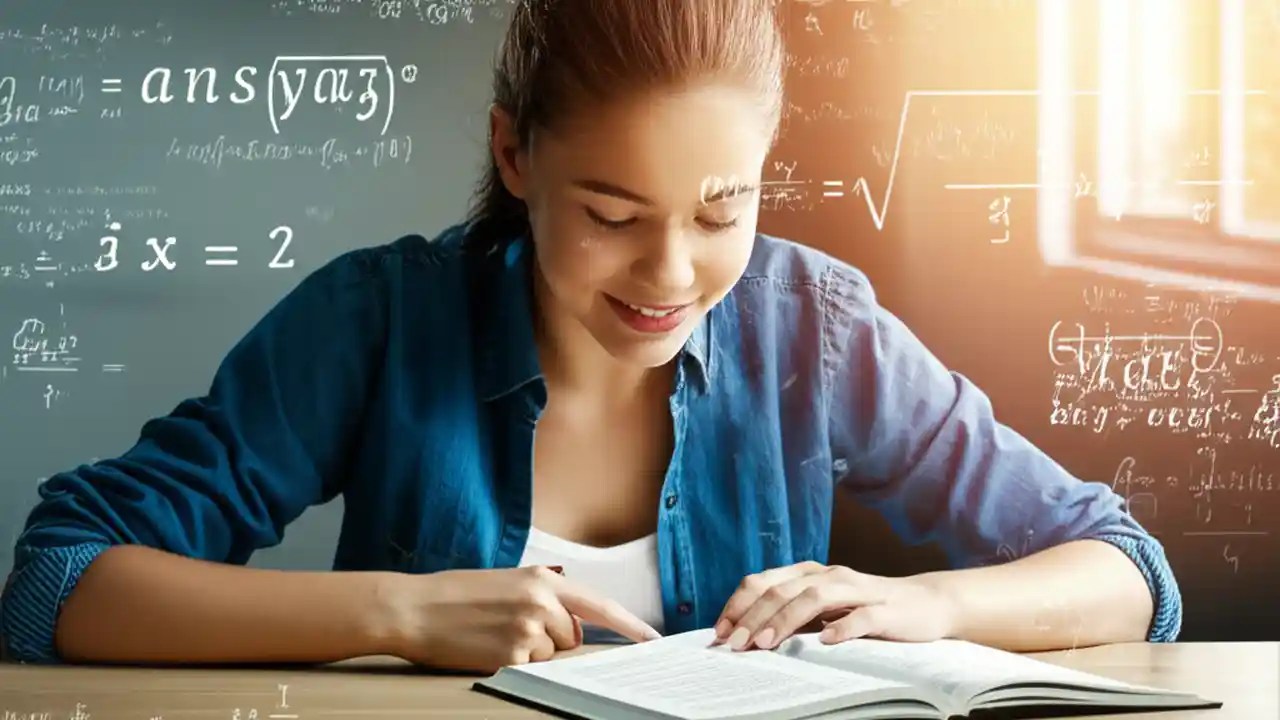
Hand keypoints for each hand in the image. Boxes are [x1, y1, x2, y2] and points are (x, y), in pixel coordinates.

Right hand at [383, 565, 660, 671]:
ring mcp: (529, 629)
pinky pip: (530, 669)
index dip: (631, 625)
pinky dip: (511, 664)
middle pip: (572, 637)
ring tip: (493, 635)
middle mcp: (543, 601)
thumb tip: (573, 626)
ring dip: (529, 652)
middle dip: (551, 639)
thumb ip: (545, 597)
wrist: (414, 608)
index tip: (653, 640)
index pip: (600, 605)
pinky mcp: (513, 655)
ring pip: (551, 656)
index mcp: (544, 579)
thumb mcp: (508, 583)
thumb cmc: (457, 595)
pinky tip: (486, 648)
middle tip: (509, 626)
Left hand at [712, 561, 956, 650]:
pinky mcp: (885, 611)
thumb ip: (791, 616)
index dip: (738, 605)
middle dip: (753, 617)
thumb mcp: (823, 609)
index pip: (763, 582)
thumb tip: (745, 636)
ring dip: (785, 620)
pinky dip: (842, 628)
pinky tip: (826, 642)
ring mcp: (857, 591)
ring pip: (813, 598)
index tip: (719, 633)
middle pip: (782, 589)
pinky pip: (860, 617)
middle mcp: (829, 576)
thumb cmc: (865, 609)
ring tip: (765, 643)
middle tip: (734, 644)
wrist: (926, 604)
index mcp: (809, 573)